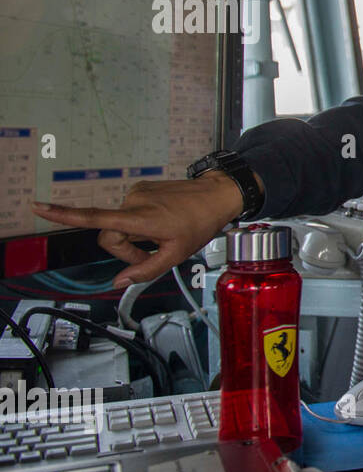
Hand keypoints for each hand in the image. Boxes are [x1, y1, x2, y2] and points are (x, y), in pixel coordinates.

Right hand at [29, 172, 246, 288]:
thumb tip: (119, 282)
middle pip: (109, 235)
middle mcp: (133, 202)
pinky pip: (129, 213)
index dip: (63, 215)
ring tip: (161, 235)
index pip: (95, 218)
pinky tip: (160, 223)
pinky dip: (138, 223)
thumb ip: (145, 270)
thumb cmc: (199, 224)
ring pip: (119, 225)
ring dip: (134, 237)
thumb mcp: (176, 254)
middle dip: (125, 250)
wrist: (216, 195)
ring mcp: (136, 193)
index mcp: (140, 218)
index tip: (38, 207)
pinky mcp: (140, 189)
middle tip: (151, 253)